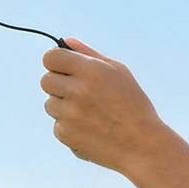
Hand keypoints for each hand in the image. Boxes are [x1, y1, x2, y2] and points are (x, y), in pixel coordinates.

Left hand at [40, 37, 169, 174]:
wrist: (142, 145)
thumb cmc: (133, 105)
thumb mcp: (118, 71)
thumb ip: (89, 54)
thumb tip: (66, 41)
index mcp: (90, 70)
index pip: (51, 57)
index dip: (56, 62)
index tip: (64, 68)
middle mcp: (76, 90)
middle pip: (46, 80)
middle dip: (59, 84)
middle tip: (80, 92)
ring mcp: (69, 114)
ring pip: (50, 104)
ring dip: (64, 107)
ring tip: (90, 113)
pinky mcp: (66, 134)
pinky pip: (57, 125)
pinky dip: (69, 127)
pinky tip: (91, 129)